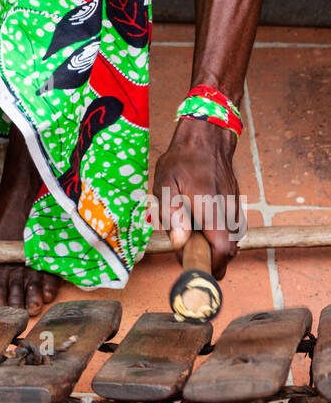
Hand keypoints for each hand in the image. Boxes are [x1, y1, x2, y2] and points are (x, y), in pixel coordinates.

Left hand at [153, 118, 242, 278]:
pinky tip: (200, 221)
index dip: (209, 263)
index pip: (223, 252)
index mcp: (212, 211)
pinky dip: (217, 234)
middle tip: (188, 247)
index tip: (191, 259)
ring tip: (192, 231)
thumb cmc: (182, 161)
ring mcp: (236, 210)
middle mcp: (229, 214)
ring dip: (213, 246)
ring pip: (231, 242)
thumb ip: (172, 214)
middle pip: (229, 253)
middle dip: (209, 258)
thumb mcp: (166, 184)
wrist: (206, 139)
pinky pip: (230, 230)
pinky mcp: (236, 206)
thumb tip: (180, 242)